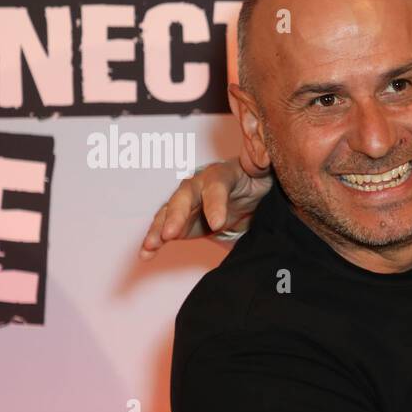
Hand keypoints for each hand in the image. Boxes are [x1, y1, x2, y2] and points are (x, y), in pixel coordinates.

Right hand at [139, 154, 272, 258]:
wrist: (246, 191)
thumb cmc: (254, 179)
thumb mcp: (262, 171)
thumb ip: (262, 165)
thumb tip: (265, 158)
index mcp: (220, 174)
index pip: (216, 186)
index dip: (215, 204)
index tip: (218, 223)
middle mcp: (198, 185)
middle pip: (184, 198)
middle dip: (176, 216)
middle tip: (170, 234)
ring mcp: (187, 203)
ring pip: (169, 214)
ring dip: (158, 230)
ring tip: (150, 245)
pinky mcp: (181, 221)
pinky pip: (165, 230)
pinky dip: (154, 241)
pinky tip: (146, 253)